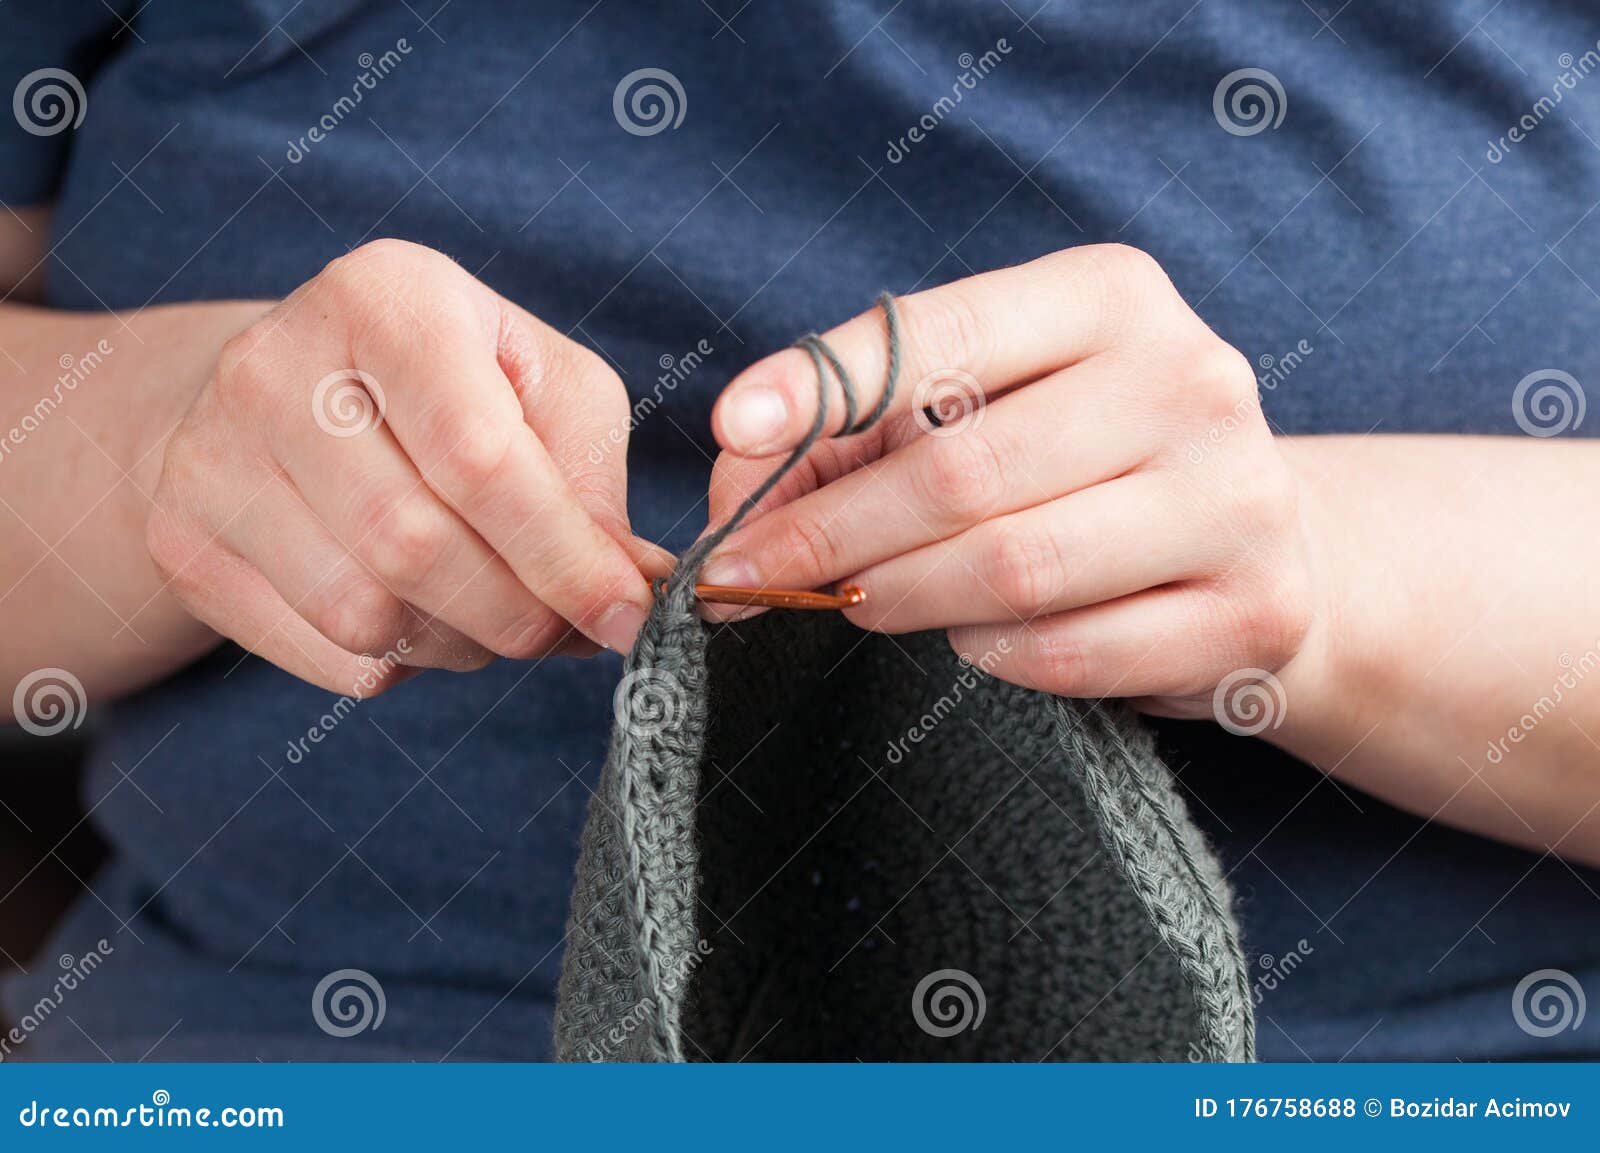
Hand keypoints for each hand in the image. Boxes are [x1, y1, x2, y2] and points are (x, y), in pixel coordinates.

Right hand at [148, 239, 670, 695]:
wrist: (283, 394)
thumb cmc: (450, 384)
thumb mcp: (541, 386)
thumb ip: (592, 480)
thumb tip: (630, 589)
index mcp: (387, 298)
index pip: (479, 458)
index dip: (565, 557)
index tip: (627, 615)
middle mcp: (277, 366)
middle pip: (416, 548)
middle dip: (521, 614)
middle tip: (571, 627)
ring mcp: (211, 456)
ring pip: (367, 618)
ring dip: (464, 643)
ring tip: (495, 608)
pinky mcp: (185, 542)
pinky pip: (327, 656)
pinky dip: (405, 662)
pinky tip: (424, 612)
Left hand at [700, 244, 1316, 716]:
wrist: (1254, 538)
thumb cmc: (1080, 460)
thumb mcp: (984, 402)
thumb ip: (857, 427)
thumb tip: (739, 489)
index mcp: (1112, 296)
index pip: (942, 333)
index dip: (825, 382)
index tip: (732, 426)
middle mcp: (1191, 378)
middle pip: (963, 472)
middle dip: (830, 532)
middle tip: (746, 575)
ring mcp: (1237, 497)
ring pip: (1013, 569)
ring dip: (899, 596)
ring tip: (851, 601)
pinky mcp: (1253, 609)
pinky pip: (1068, 652)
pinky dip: (987, 655)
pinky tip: (967, 638)